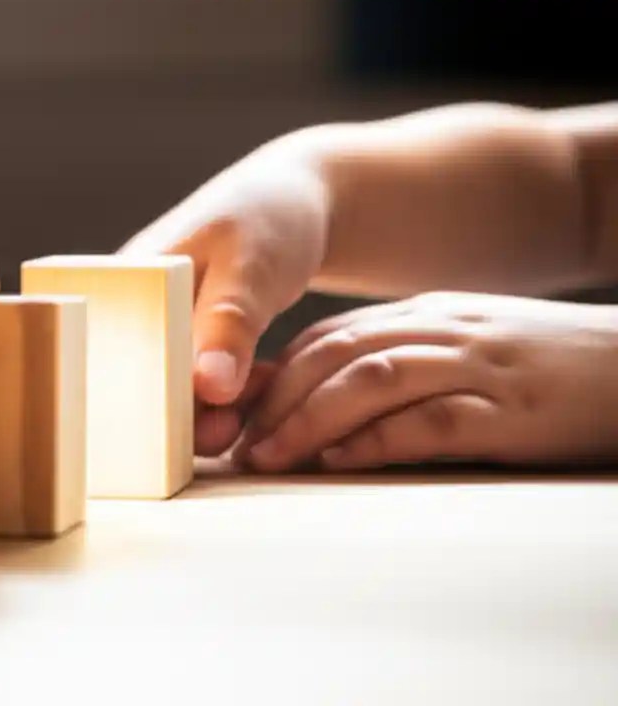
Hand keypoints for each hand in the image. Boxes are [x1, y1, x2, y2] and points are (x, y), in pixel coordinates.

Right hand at [119, 130, 329, 450]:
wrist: (301, 203)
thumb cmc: (268, 218)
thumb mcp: (251, 265)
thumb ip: (228, 324)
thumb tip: (208, 389)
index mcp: (119, 284)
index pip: (108, 358)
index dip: (138, 401)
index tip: (188, 422)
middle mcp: (128, 313)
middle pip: (133, 386)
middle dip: (182, 417)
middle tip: (231, 425)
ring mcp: (156, 333)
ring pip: (168, 395)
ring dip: (209, 413)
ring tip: (255, 397)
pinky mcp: (186, 349)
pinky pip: (195, 390)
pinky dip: (226, 401)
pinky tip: (259, 389)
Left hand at [241, 293, 617, 470]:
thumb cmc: (541, 370)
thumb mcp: (461, 350)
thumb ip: (395, 364)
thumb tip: (313, 405)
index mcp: (426, 315)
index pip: (328, 335)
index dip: (273, 374)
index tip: (231, 413)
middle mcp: (442, 330)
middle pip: (336, 352)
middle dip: (275, 397)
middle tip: (234, 442)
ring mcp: (477, 366)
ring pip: (371, 379)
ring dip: (308, 418)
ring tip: (268, 456)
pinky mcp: (510, 410)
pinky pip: (431, 419)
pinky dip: (377, 439)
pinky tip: (340, 459)